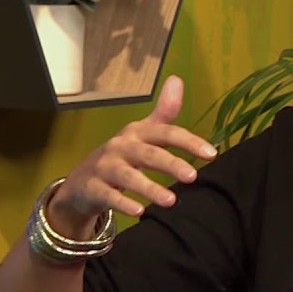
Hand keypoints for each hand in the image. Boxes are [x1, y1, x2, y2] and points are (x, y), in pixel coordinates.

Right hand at [48, 75, 217, 233]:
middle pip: (148, 153)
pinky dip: (123, 203)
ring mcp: (104, 167)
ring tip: (170, 200)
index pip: (166, 133)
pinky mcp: (93, 187)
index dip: (189, 142)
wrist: (81, 183)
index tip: (211, 154)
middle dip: (170, 163)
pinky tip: (139, 212)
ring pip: (127, 176)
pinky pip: (108, 195)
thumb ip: (163, 113)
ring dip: (149, 187)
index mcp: (136, 133)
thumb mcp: (142, 134)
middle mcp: (120, 147)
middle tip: (193, 176)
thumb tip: (177, 79)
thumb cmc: (120, 156)